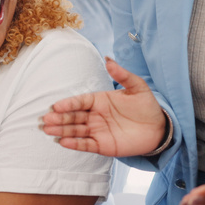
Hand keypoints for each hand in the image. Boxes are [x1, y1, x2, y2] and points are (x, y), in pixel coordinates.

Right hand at [42, 57, 167, 156]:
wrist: (159, 128)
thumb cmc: (147, 106)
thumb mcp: (137, 87)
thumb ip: (122, 75)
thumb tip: (108, 59)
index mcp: (99, 100)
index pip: (80, 101)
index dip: (69, 104)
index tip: (57, 105)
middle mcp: (95, 115)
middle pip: (73, 116)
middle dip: (59, 118)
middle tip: (45, 119)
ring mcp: (97, 131)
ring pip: (75, 130)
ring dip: (61, 130)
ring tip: (47, 130)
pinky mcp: (102, 145)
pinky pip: (86, 144)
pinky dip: (74, 144)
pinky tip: (62, 142)